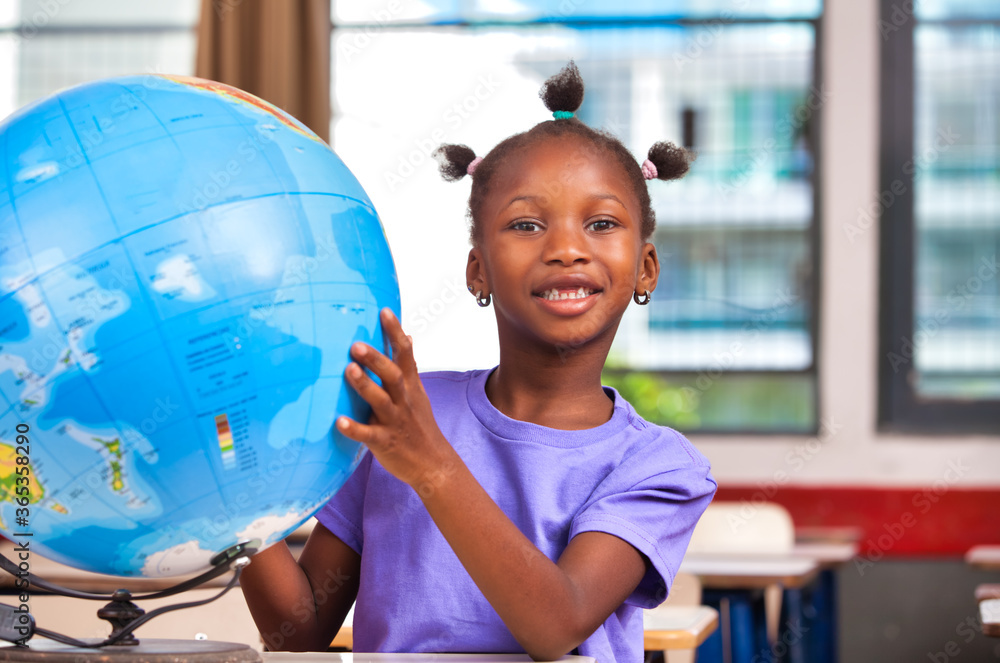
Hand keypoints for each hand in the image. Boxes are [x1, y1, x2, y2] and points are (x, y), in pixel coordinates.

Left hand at [336, 308, 456, 492]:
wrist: (434, 464)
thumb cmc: (419, 425)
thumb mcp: (418, 393)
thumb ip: (409, 367)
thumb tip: (408, 337)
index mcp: (410, 387)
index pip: (405, 354)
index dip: (395, 333)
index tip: (384, 311)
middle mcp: (403, 401)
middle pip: (392, 375)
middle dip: (376, 359)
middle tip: (356, 344)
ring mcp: (395, 421)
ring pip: (380, 400)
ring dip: (364, 385)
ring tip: (348, 370)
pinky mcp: (385, 443)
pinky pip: (368, 435)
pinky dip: (354, 428)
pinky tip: (339, 422)